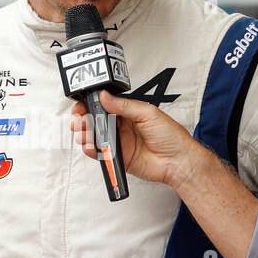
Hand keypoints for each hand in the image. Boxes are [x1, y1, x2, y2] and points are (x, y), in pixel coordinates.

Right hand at [69, 90, 202, 187]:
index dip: (91, 104)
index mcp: (128, 112)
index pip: (104, 105)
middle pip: (96, 121)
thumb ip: (124, 105)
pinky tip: (89, 146)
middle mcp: (122, 127)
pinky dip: (92, 150)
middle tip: (80, 120)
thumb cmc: (170, 136)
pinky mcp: (118, 158)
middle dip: (84, 119)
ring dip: (85, 134)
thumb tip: (104, 96)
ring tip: (83, 133)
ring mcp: (119, 143)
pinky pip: (101, 154)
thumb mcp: (147, 113)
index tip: (82, 105)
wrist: (178, 161)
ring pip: (95, 137)